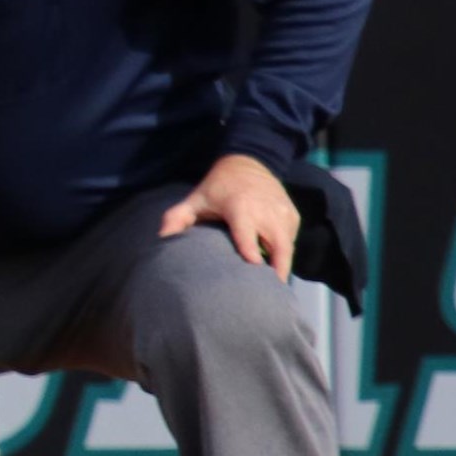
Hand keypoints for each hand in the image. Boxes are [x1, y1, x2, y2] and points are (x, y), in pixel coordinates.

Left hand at [159, 153, 301, 282]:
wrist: (247, 162)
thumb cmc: (217, 187)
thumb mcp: (195, 199)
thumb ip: (176, 218)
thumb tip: (162, 240)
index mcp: (240, 207)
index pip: (248, 235)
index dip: (251, 254)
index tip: (253, 273)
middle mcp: (266, 210)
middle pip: (279, 246)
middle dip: (278, 270)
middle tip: (271, 294)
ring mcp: (282, 212)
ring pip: (287, 246)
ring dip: (282, 265)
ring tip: (272, 288)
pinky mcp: (293, 215)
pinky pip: (291, 239)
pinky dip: (284, 252)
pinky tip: (274, 265)